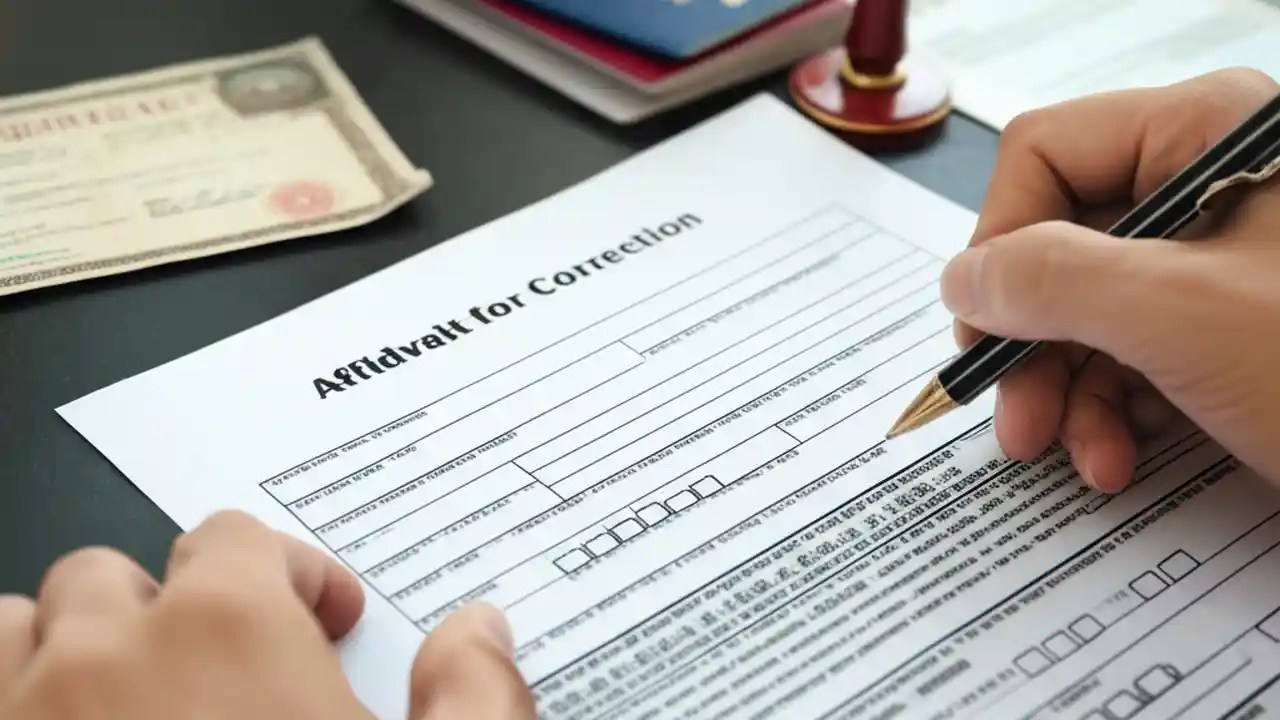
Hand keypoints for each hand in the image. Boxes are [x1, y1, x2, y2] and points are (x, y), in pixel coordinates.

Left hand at [0, 511, 535, 718]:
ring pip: (16, 626)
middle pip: (117, 574)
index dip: (293, 576)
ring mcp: (30, 716)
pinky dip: (16, 696)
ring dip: (63, 646)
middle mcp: (105, 661)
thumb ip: (477, 696)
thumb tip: (482, 631)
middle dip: (172, 609)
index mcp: (227, 632)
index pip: (239, 540)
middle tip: (228, 674)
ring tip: (123, 693)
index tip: (324, 623)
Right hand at [941, 67, 1279, 492]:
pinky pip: (1142, 349)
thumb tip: (964, 277)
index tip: (984, 329)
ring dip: (1071, 391)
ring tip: (1078, 455)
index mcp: (1207, 133)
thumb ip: (1051, 280)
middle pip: (1065, 242)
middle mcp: (1212, 183)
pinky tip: (1120, 456)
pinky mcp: (1239, 323)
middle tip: (1015, 420)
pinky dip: (1118, 409)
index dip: (1000, 243)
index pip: (1047, 154)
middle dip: (1033, 342)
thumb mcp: (1183, 315)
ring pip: (1096, 308)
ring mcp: (1228, 258)